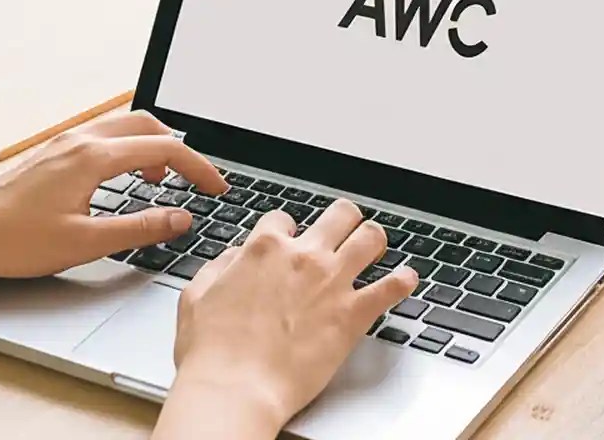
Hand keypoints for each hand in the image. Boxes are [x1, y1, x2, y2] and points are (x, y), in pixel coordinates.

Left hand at [0, 110, 225, 278]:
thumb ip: (140, 228)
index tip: (216, 189)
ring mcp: (63, 142)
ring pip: (124, 126)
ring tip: (160, 181)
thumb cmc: (12, 241)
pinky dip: (127, 150)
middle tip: (195, 180)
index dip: (200, 169)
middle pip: (148, 125)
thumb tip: (180, 219)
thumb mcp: (86, 243)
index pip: (166, 149)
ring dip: (152, 147)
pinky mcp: (51, 151)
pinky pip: (102, 136)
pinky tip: (122, 180)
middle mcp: (79, 140)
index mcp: (92, 158)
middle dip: (180, 149)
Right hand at [160, 200, 417, 435]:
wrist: (236, 389)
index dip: (287, 230)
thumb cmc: (212, 352)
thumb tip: (236, 257)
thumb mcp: (197, 296)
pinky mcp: (353, 313)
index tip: (290, 242)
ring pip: (371, 237)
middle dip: (343, 220)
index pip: (284, 219)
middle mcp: (303, 257)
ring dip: (374, 240)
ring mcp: (332, 282)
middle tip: (344, 232)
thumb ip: (220, 267)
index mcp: (264, 249)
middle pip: (340, 215)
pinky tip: (407, 279)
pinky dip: (403, 281)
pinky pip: (392, 287)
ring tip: (376, 249)